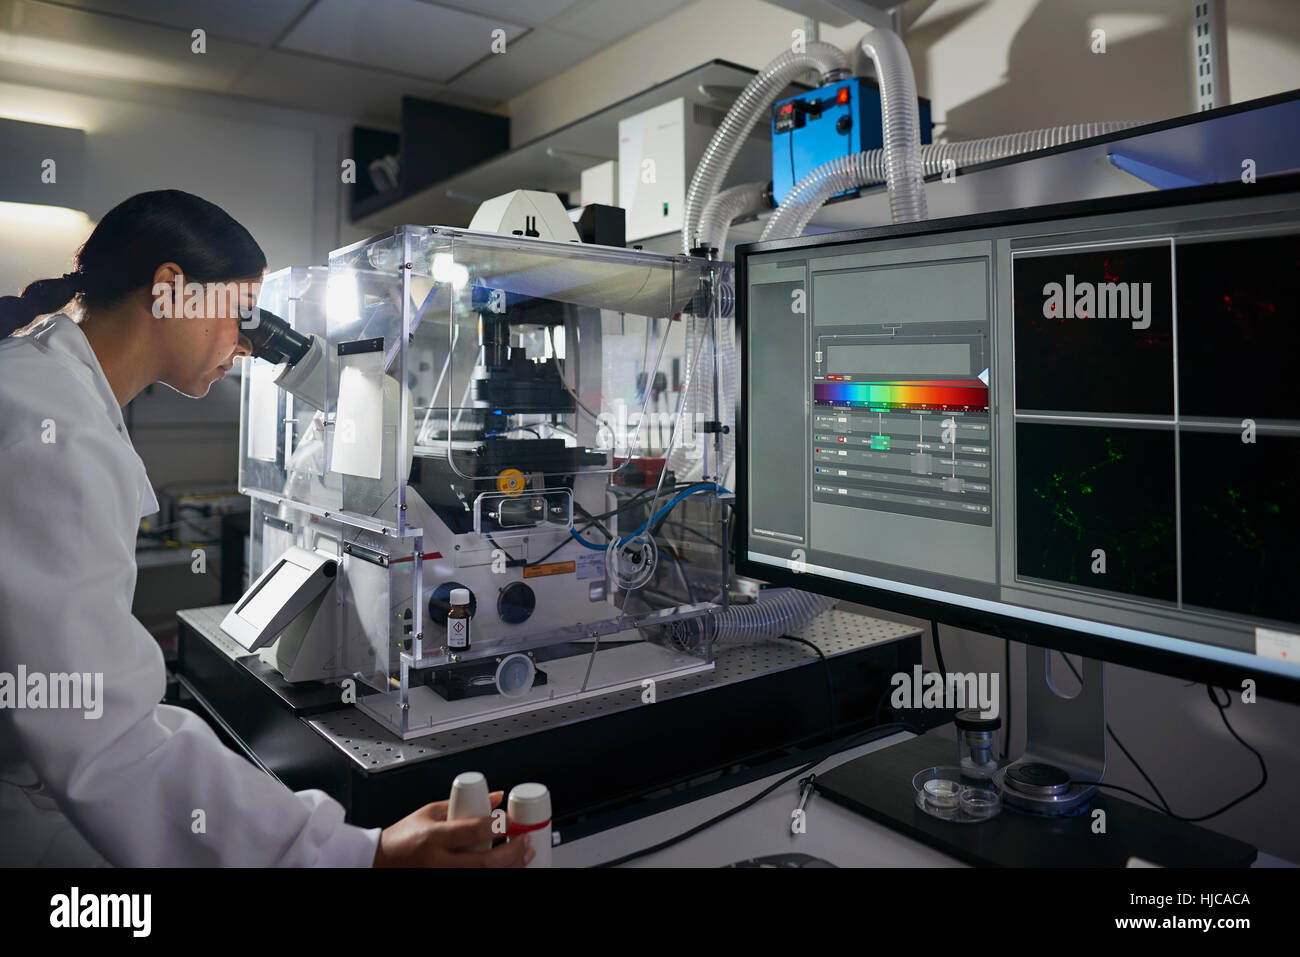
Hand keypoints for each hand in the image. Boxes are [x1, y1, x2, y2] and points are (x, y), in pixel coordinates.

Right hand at [373, 790, 533, 866]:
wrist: (380, 862)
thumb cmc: (404, 837)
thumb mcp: (431, 813)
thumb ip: (464, 804)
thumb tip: (497, 797)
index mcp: (434, 837)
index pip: (474, 831)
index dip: (499, 826)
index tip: (512, 820)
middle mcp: (438, 862)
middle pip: (485, 863)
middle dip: (513, 852)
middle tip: (525, 841)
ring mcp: (441, 878)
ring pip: (484, 877)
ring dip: (510, 868)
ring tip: (525, 856)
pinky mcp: (443, 884)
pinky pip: (475, 882)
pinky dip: (495, 875)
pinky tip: (507, 868)